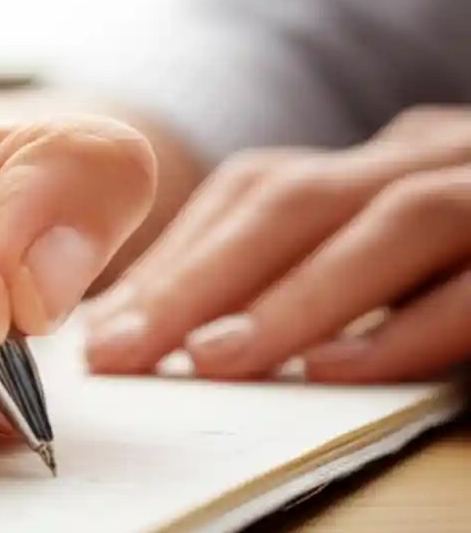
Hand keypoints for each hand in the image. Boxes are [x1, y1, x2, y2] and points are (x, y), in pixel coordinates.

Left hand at [86, 106, 470, 382]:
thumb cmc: (467, 259)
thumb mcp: (386, 245)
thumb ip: (291, 270)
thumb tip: (142, 329)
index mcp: (380, 163)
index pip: (255, 192)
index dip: (173, 257)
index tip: (98, 330)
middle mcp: (431, 161)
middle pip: (299, 201)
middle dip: (198, 278)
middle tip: (118, 353)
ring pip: (393, 223)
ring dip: (294, 296)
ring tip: (209, 359)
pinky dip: (407, 330)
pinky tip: (334, 371)